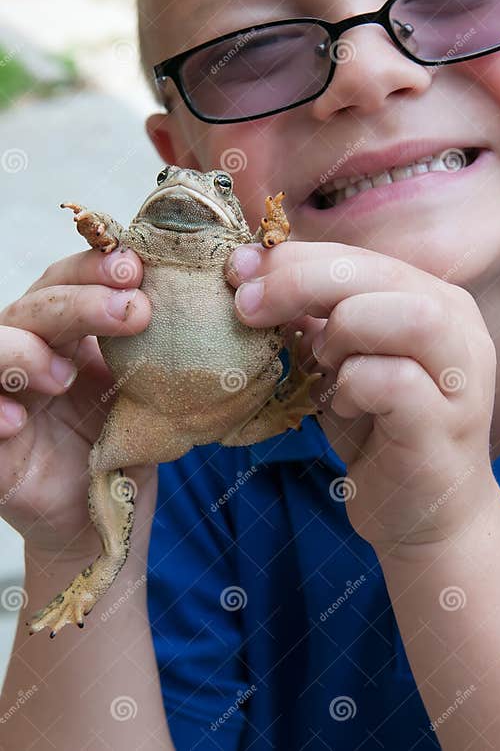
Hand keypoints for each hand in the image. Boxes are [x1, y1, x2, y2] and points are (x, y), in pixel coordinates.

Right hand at [0, 247, 155, 560]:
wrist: (106, 517)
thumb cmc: (126, 444)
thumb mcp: (145, 390)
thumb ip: (152, 348)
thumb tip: (196, 299)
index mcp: (65, 335)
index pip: (65, 281)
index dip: (92, 267)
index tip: (134, 268)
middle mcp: (30, 355)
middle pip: (32, 308)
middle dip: (78, 302)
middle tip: (132, 311)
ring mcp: (7, 397)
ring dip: (23, 352)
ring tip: (64, 377)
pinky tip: (18, 422)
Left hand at [225, 241, 498, 551]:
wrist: (422, 516)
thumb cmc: (377, 432)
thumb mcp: (338, 361)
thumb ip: (313, 315)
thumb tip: (249, 271)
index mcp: (433, 298)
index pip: (358, 256)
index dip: (294, 258)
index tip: (237, 272)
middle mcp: (458, 326)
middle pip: (380, 274)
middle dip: (301, 281)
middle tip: (248, 308)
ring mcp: (461, 375)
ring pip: (408, 315)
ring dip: (344, 331)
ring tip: (321, 365)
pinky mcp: (448, 422)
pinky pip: (396, 380)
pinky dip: (354, 385)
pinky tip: (344, 406)